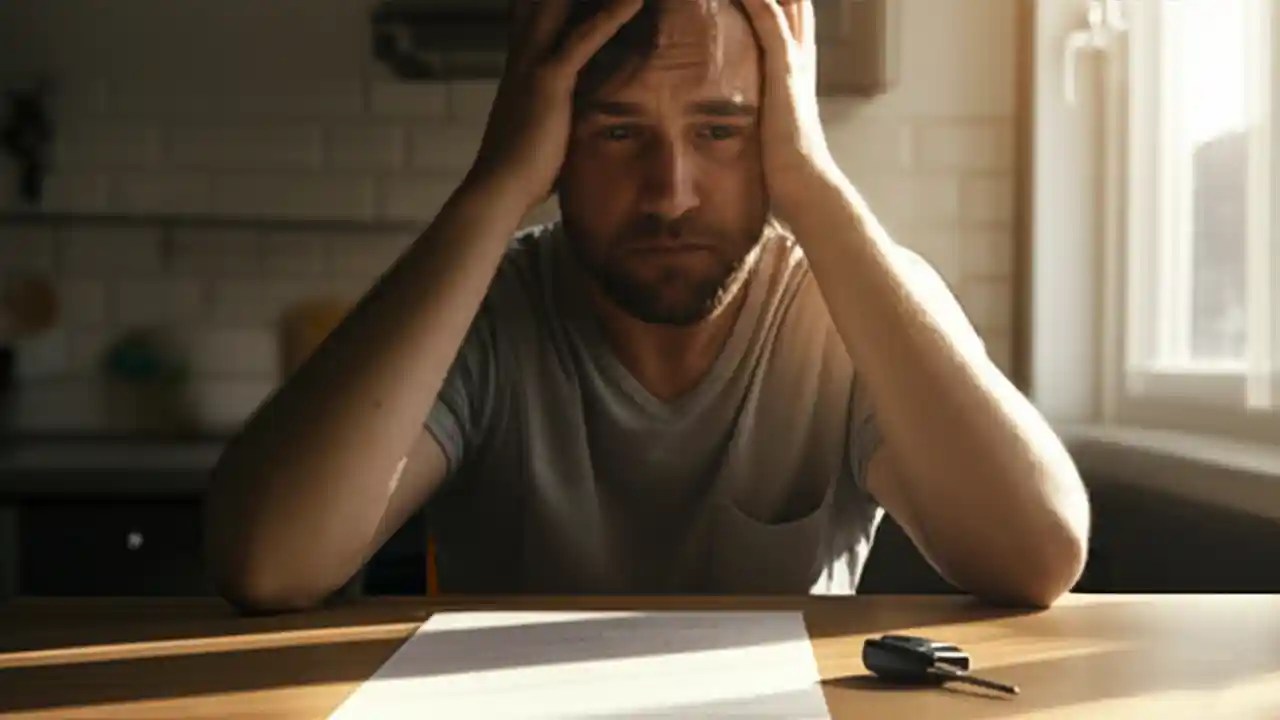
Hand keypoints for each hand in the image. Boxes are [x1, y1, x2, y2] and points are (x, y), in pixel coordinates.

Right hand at [465, 0, 642, 215]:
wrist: (498, 188)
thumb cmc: (520, 170)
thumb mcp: (541, 130)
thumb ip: (554, 114)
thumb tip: (566, 124)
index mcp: (521, 66)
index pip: (534, 13)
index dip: (549, 0)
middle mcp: (524, 55)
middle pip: (542, 0)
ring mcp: (534, 64)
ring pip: (561, 5)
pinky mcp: (550, 81)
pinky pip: (585, 37)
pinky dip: (612, 14)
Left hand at [738, 0, 839, 223]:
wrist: (805, 189)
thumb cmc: (784, 172)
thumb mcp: (767, 134)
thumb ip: (760, 119)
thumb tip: (746, 130)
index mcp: (795, 71)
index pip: (788, 20)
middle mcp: (800, 60)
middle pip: (792, 4)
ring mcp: (795, 64)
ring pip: (782, 5)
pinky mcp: (785, 73)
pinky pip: (770, 24)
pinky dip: (758, 0)